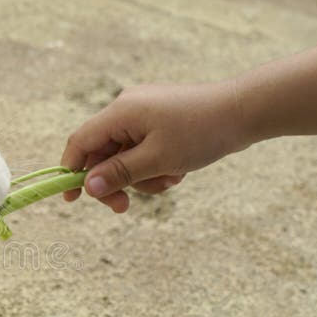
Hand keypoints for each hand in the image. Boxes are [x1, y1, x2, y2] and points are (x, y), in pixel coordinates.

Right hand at [61, 80, 248, 212]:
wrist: (246, 111)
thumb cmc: (201, 132)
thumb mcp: (156, 160)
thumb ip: (119, 174)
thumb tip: (88, 186)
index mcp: (120, 113)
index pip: (80, 142)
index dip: (70, 171)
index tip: (71, 199)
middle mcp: (127, 109)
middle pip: (102, 153)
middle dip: (114, 182)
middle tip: (124, 208)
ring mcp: (144, 114)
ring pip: (124, 156)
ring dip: (141, 177)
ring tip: (169, 181)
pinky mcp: (159, 121)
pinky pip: (143, 150)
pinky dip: (154, 166)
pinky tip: (177, 171)